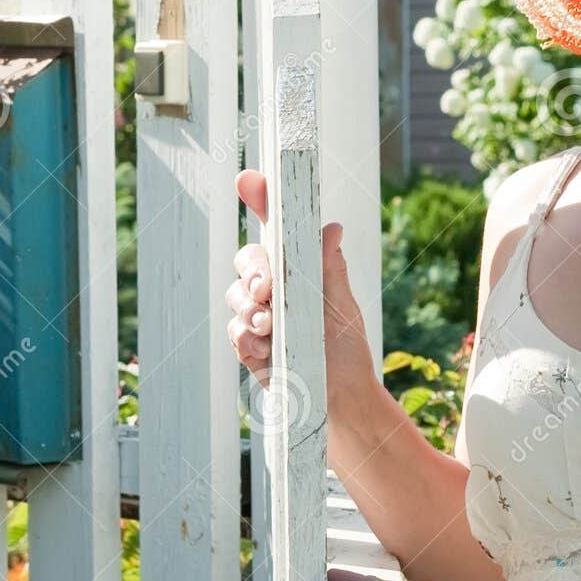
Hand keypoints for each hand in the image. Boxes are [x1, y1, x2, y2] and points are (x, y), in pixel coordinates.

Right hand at [227, 169, 374, 405]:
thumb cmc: (345, 350)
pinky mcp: (248, 347)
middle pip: (247, 261)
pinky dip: (248, 338)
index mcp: (298, 270)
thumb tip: (331, 228)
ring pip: (236, 296)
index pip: (276, 230)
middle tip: (267, 287)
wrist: (339, 401)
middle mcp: (275, 289)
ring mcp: (258, 316)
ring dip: (251, 309)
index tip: (249, 179)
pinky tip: (266, 350)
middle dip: (253, 270)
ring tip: (271, 326)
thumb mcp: (342, 307)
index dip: (260, 201)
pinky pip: (235, 332)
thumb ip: (329, 269)